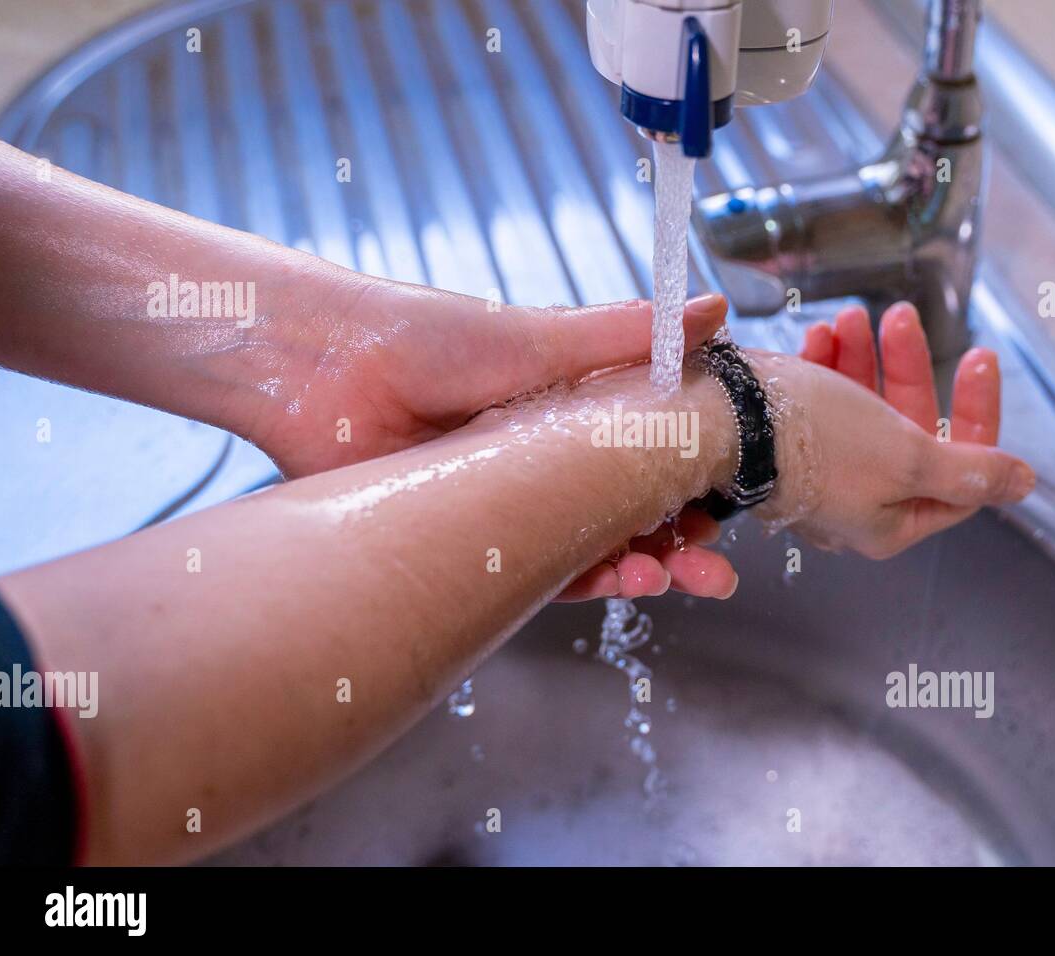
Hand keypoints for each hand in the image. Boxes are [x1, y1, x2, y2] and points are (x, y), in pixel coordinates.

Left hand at [237, 273, 737, 601]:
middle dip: (680, 546)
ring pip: (593, 549)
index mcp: (574, 412)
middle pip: (632, 513)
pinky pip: (539, 575)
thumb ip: (630, 336)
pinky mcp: (474, 543)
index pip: (653, 456)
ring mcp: (514, 505)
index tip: (729, 501)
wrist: (326, 370)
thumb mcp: (543, 338)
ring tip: (669, 577)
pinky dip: (581, 582)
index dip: (694, 483)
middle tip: (714, 570)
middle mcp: (550, 463)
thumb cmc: (432, 339)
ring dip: (640, 570)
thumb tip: (716, 309)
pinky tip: (615, 582)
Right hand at [760, 301, 1033, 556]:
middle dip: (906, 367)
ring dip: (862, 357)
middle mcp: (858, 500)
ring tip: (850, 319)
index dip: (976, 414)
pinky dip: (826, 366)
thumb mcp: (907, 456)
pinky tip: (819, 338)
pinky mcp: (787, 441)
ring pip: (864, 407)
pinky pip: (821, 401)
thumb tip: (1023, 484)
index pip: (963, 473)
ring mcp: (821, 471)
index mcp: (892, 520)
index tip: (978, 359)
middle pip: (910, 429)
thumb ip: (969, 471)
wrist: (718, 422)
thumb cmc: (815, 444)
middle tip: (900, 318)